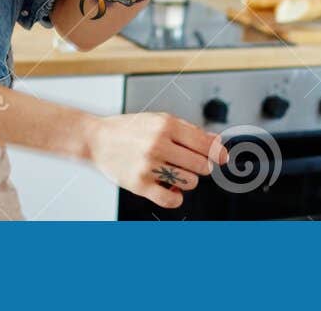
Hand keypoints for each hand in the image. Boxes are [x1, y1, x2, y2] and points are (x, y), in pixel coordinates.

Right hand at [87, 113, 226, 208]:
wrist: (97, 139)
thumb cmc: (131, 129)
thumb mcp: (160, 120)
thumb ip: (190, 131)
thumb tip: (218, 142)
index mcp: (165, 124)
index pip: (204, 144)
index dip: (218, 153)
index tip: (223, 158)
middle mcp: (157, 144)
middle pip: (201, 165)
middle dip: (201, 166)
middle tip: (190, 163)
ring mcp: (148, 166)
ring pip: (190, 183)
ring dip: (187, 180)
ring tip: (174, 172)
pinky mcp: (139, 185)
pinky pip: (171, 200)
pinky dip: (176, 197)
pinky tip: (171, 189)